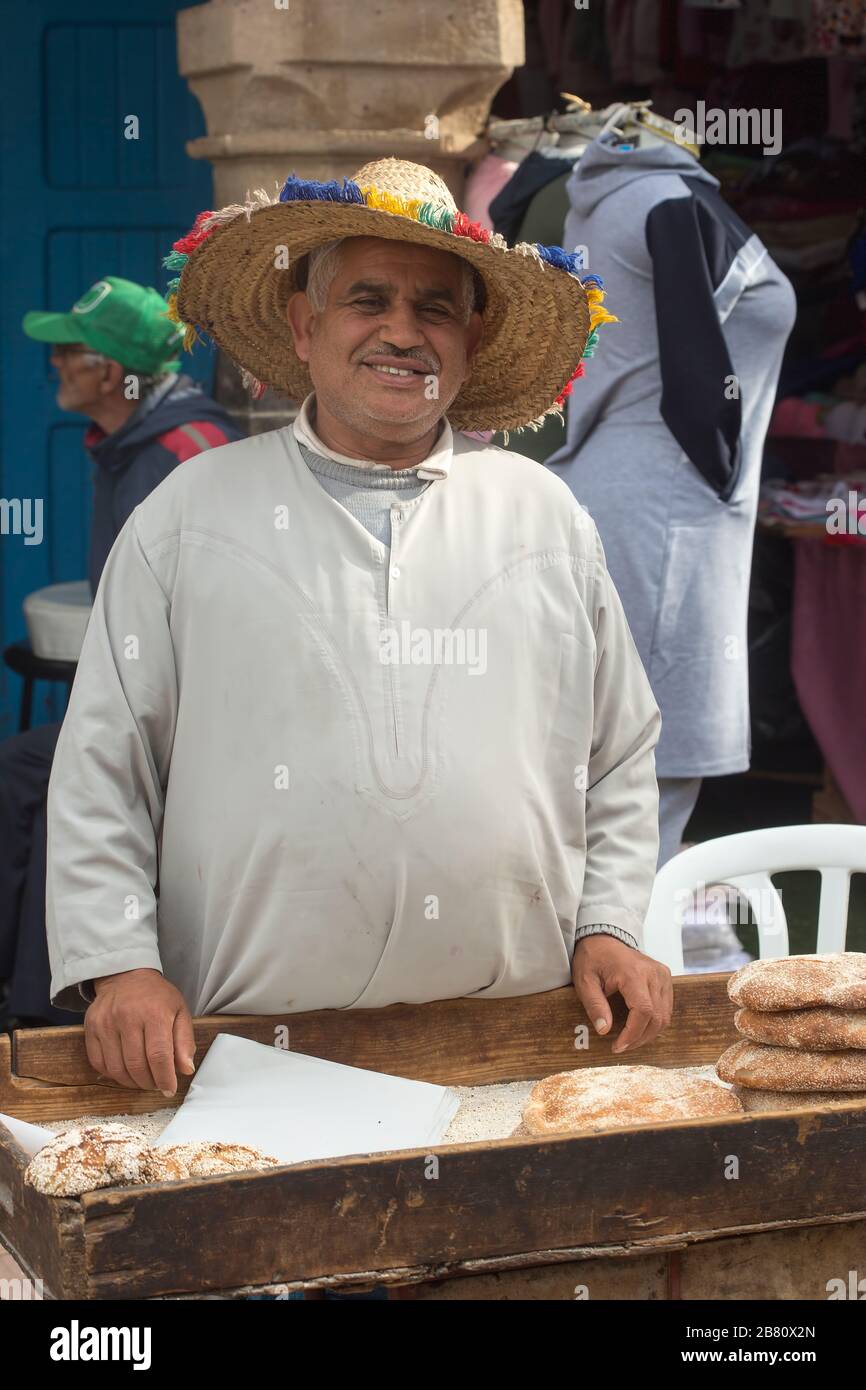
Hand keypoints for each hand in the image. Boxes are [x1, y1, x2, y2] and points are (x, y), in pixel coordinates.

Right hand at [85, 968, 195, 1095]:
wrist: (126, 976)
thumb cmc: (156, 996)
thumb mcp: (180, 1011)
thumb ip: (185, 1041)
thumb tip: (186, 1069)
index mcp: (154, 1013)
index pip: (159, 1055)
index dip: (164, 1078)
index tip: (169, 1089)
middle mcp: (127, 1017)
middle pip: (136, 1065)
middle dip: (149, 1083)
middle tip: (157, 1084)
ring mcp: (106, 1023)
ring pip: (116, 1068)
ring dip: (131, 1082)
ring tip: (143, 1080)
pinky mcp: (90, 1027)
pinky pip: (99, 1062)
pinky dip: (112, 1074)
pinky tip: (125, 1071)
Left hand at [572, 935, 672, 1054]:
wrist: (603, 937)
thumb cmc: (593, 958)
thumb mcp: (585, 981)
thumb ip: (594, 1005)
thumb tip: (604, 1030)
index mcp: (634, 973)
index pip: (643, 1011)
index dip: (633, 1034)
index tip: (617, 1046)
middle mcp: (654, 973)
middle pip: (657, 1016)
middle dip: (640, 1038)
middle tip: (621, 1046)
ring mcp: (662, 975)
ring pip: (665, 1015)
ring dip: (649, 1033)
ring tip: (629, 1040)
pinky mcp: (665, 977)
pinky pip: (666, 1007)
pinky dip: (655, 1021)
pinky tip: (638, 1027)